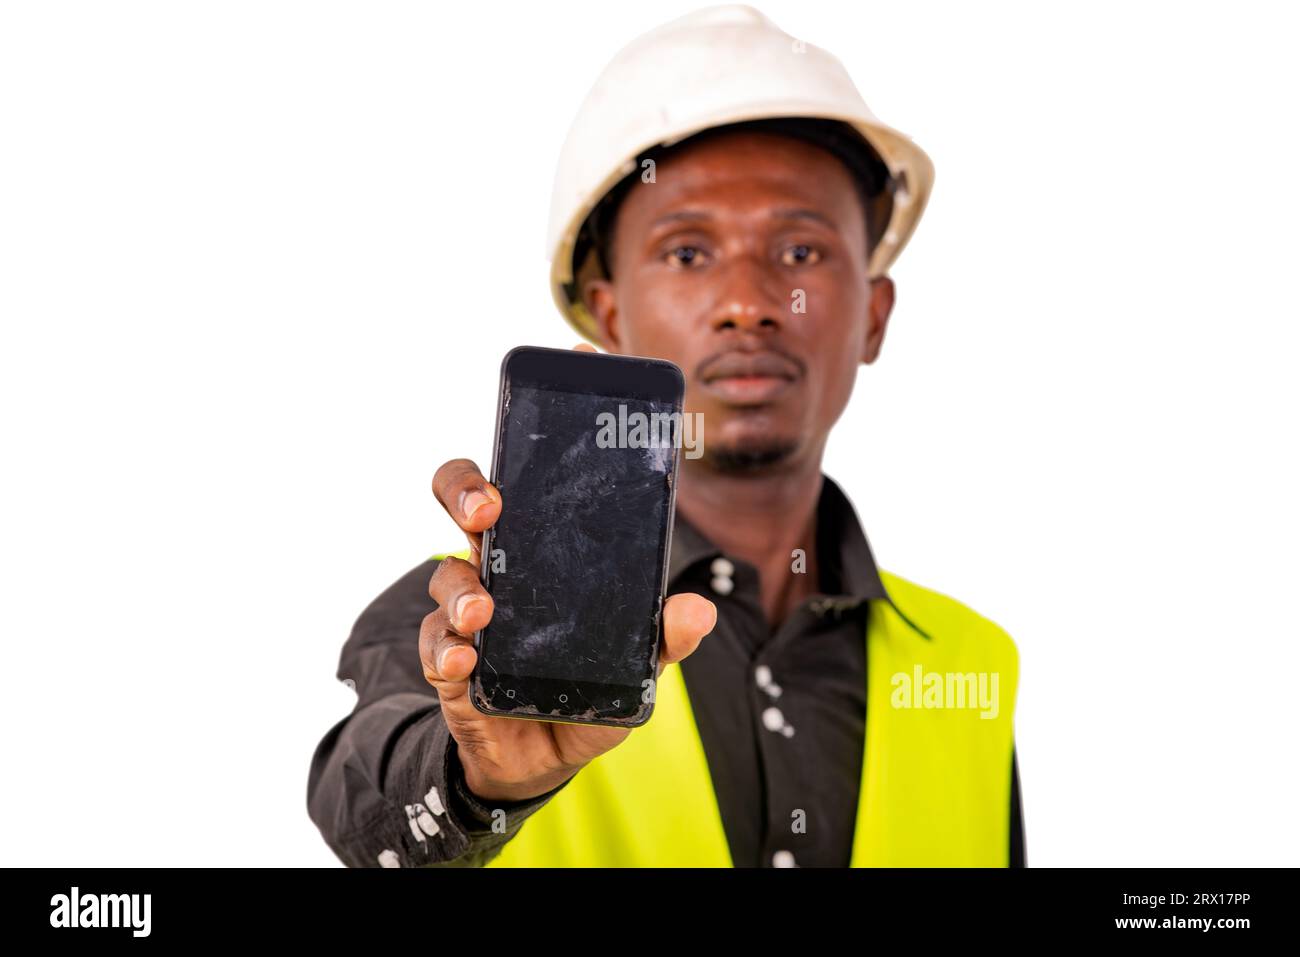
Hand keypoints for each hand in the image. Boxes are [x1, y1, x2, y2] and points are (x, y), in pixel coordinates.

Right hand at [419, 344, 716, 803]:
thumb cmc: (583, 686)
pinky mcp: (451, 664)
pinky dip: (447, 651)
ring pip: (444, 572)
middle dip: (465, 488)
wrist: (541, 758)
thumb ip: (662, 638)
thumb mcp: (634, 662)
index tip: (571, 366)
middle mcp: (500, 566)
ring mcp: (470, 611)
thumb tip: (699, 610)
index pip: (532, 472)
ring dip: (459, 585)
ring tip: (485, 607)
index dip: (545, 419)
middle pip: (462, 498)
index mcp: (543, 549)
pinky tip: (465, 661)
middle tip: (489, 505)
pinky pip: (436, 646)